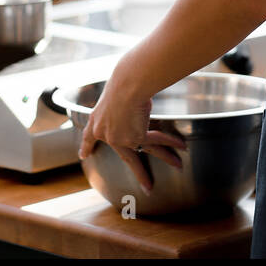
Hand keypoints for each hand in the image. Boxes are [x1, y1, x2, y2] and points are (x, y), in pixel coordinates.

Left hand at [77, 71, 185, 194]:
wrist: (127, 86)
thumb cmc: (123, 81)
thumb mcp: (115, 94)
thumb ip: (121, 107)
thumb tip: (137, 106)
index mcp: (96, 120)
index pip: (88, 136)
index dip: (86, 146)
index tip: (83, 155)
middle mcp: (107, 134)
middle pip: (126, 156)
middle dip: (139, 171)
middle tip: (143, 184)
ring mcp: (122, 140)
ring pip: (146, 150)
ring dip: (164, 157)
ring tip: (176, 166)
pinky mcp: (136, 138)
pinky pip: (157, 141)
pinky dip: (170, 141)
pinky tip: (182, 145)